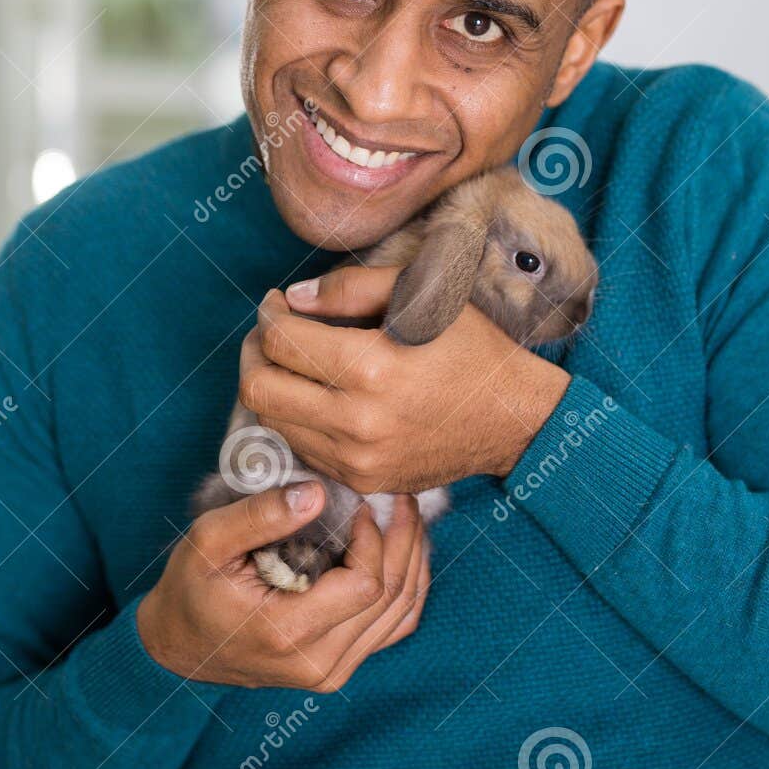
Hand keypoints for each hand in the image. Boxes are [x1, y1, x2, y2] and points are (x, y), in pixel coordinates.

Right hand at [135, 482, 426, 690]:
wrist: (179, 646)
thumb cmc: (191, 590)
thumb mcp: (208, 542)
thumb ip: (260, 515)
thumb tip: (319, 492)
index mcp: (289, 633)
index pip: (366, 584)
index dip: (375, 539)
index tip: (361, 504)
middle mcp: (320, 662)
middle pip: (393, 596)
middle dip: (404, 540)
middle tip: (401, 498)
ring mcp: (333, 671)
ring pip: (402, 612)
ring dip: (413, 560)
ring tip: (407, 517)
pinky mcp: (339, 668)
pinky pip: (394, 628)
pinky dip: (408, 587)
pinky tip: (405, 552)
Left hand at [239, 265, 570, 493]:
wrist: (513, 419)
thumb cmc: (471, 349)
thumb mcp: (421, 297)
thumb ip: (350, 288)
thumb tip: (294, 299)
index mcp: (371, 367)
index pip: (282, 341)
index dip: (269, 315)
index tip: (277, 304)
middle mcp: (358, 420)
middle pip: (260, 389)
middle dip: (255, 353)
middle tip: (270, 334)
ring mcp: (358, 458)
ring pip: (273, 423)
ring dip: (270, 386)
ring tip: (290, 363)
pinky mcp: (363, 479)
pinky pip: (303, 448)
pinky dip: (296, 419)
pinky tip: (315, 396)